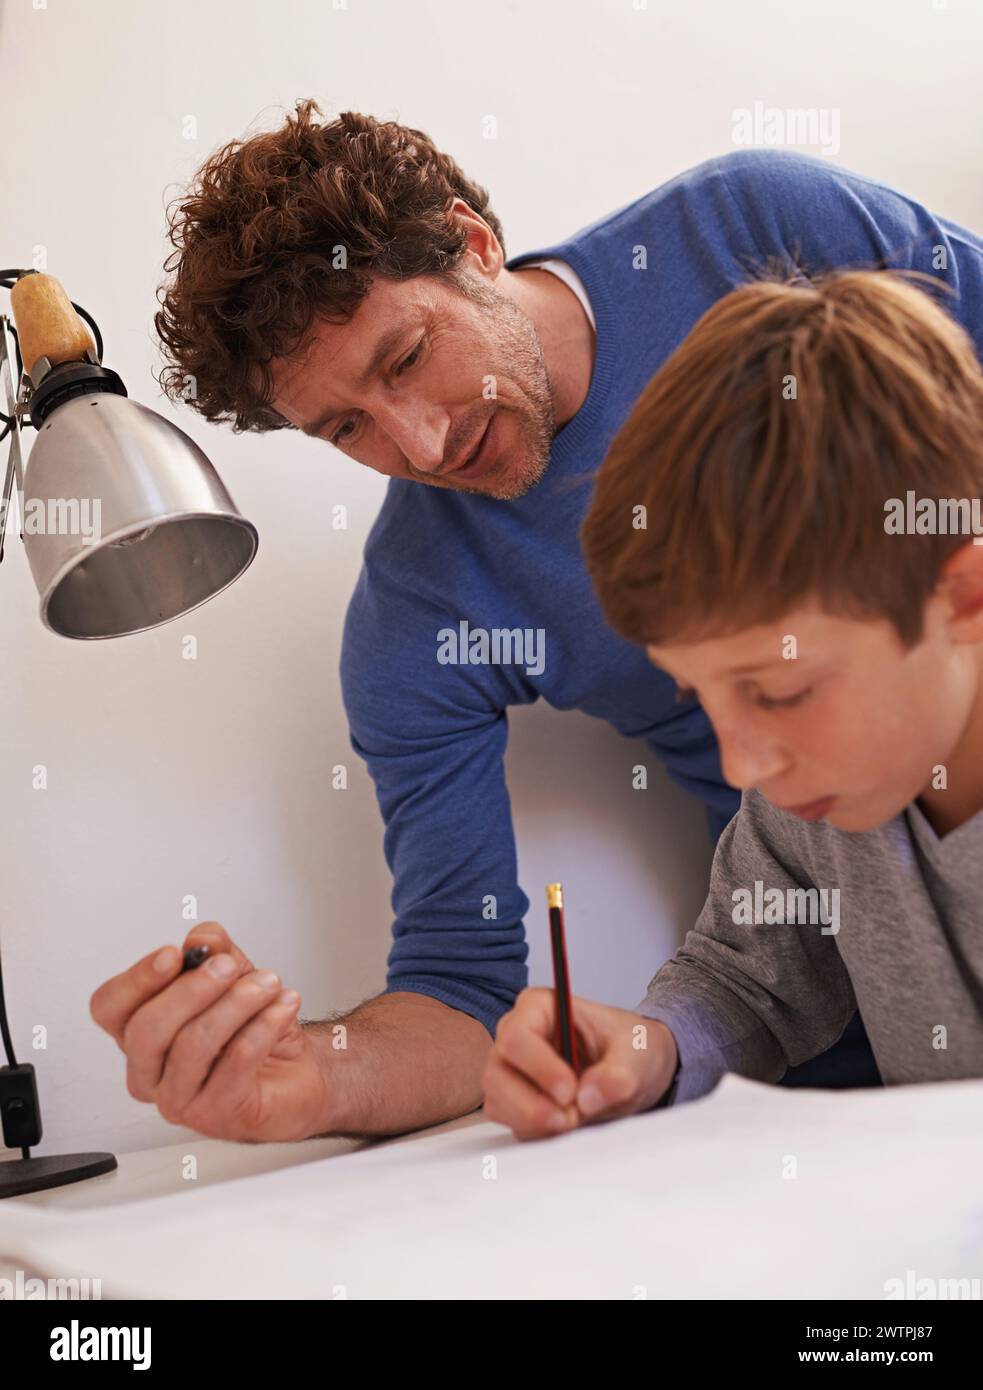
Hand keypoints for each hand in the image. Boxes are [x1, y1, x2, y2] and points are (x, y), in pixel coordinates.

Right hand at [90, 922, 329, 1141]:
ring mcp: (179, 1099)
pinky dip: (264, 1026)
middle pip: (145, 1030)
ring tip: (268, 983)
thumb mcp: (233, 975)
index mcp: (139, 1034)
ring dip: (236, 1004)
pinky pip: (235, 1063)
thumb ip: (214, 952)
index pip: (109, 1008)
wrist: (298, 1071)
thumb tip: (202, 939)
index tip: (174, 955)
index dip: (137, 979)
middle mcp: (149, 1072)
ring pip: (192, 1046)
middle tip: (228, 966)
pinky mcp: (217, 1114)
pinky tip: (282, 1007)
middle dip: (191, 990)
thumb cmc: (253, 1028)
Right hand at [481, 987, 677, 1140]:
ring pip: (498, 1102)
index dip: (538, 1067)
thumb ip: (618, 1073)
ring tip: (573, 1123)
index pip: (518, 1036)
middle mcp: (517, 1037)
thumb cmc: (630, 1046)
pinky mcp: (517, 1102)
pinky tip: (567, 1128)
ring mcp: (513, 1071)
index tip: (569, 1092)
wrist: (635, 1070)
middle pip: (497, 1073)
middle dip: (530, 1104)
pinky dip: (537, 1132)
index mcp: (539, 1007)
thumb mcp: (637, 1052)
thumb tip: (588, 1097)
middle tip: (569, 1119)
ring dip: (532, 1121)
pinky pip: (512, 1122)